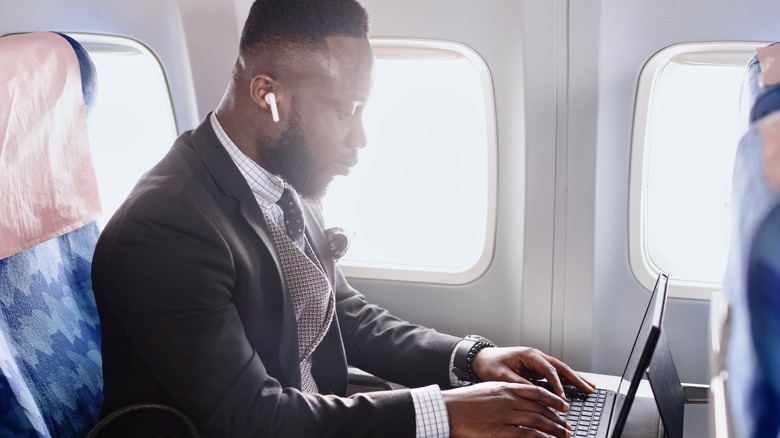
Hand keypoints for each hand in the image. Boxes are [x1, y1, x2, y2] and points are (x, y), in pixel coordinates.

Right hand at [442, 381, 571, 436]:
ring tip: (564, 435)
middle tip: (568, 425)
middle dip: (557, 418)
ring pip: (538, 422)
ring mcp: (506, 416)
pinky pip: (527, 435)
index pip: (537, 392)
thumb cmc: (464, 401)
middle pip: (541, 408)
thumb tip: (519, 398)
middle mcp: (509, 400)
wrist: (448, 409)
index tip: (564, 405)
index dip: (553, 399)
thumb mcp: (488, 390)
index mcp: (505, 387)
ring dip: (555, 429)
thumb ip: (505, 393)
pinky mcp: (501, 431)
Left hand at [471, 347, 595, 399]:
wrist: (481, 358)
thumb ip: (519, 383)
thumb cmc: (490, 364)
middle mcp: (536, 356)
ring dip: (574, 378)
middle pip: (560, 367)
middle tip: (589, 389)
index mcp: (529, 355)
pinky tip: (574, 386)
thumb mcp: (501, 375)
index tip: (562, 398)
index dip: (557, 385)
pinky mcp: (535, 368)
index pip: (548, 370)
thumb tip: (533, 393)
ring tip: (589, 387)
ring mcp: (537, 361)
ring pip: (560, 370)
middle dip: (576, 378)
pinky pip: (554, 374)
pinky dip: (565, 380)